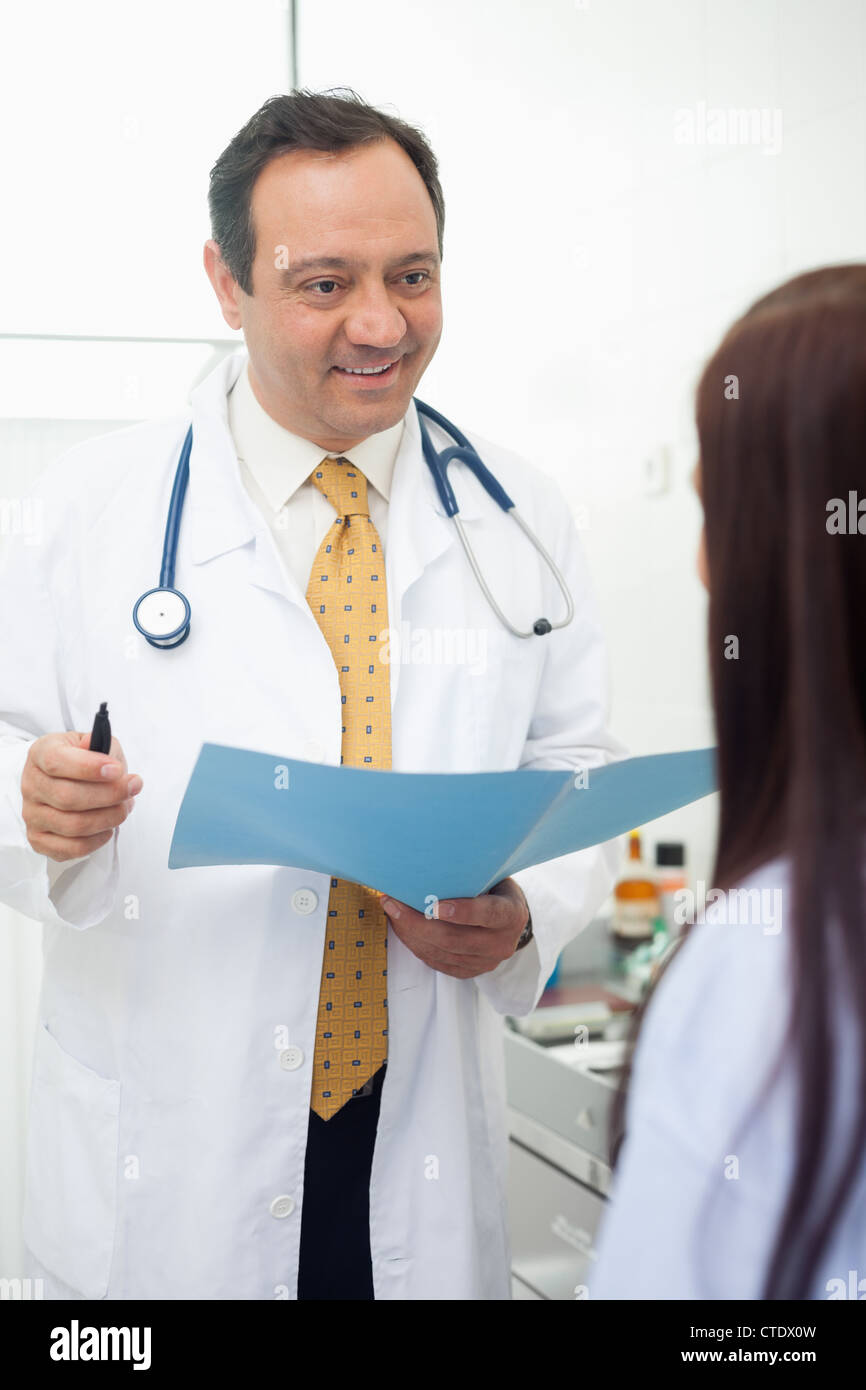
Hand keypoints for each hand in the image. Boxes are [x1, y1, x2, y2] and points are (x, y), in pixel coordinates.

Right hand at [21, 732, 142, 862]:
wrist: (69, 781)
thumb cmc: (84, 761)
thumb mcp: (95, 744)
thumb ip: (101, 745)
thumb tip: (103, 752)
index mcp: (41, 754)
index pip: (56, 762)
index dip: (88, 767)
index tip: (117, 769)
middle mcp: (31, 784)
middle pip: (68, 797)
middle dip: (110, 795)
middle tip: (133, 788)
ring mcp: (32, 814)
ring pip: (74, 825)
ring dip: (109, 817)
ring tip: (125, 806)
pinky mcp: (39, 839)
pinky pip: (72, 847)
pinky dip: (98, 839)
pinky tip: (108, 826)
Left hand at [381, 878, 529, 979]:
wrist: (509, 919)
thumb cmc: (495, 888)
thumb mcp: (493, 877)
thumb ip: (471, 876)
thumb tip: (429, 863)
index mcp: (512, 915)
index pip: (488, 914)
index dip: (462, 911)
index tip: (434, 905)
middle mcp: (501, 943)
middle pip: (454, 939)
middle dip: (418, 922)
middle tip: (393, 904)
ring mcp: (486, 962)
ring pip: (441, 953)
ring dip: (410, 934)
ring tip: (392, 912)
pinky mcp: (469, 972)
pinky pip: (437, 962)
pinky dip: (416, 945)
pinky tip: (402, 929)